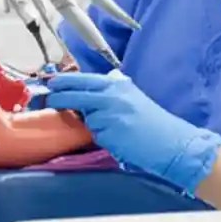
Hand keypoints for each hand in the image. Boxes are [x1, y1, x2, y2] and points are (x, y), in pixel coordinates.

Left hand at [41, 71, 220, 195]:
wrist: (172, 142)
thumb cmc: (153, 121)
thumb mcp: (133, 95)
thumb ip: (115, 86)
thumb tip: (97, 80)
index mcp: (116, 85)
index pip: (82, 80)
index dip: (63, 81)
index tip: (50, 83)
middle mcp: (111, 97)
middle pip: (75, 94)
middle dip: (58, 97)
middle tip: (49, 99)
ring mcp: (109, 116)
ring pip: (85, 118)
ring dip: (91, 123)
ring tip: (115, 127)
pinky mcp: (110, 134)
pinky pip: (96, 135)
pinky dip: (102, 137)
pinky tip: (119, 138)